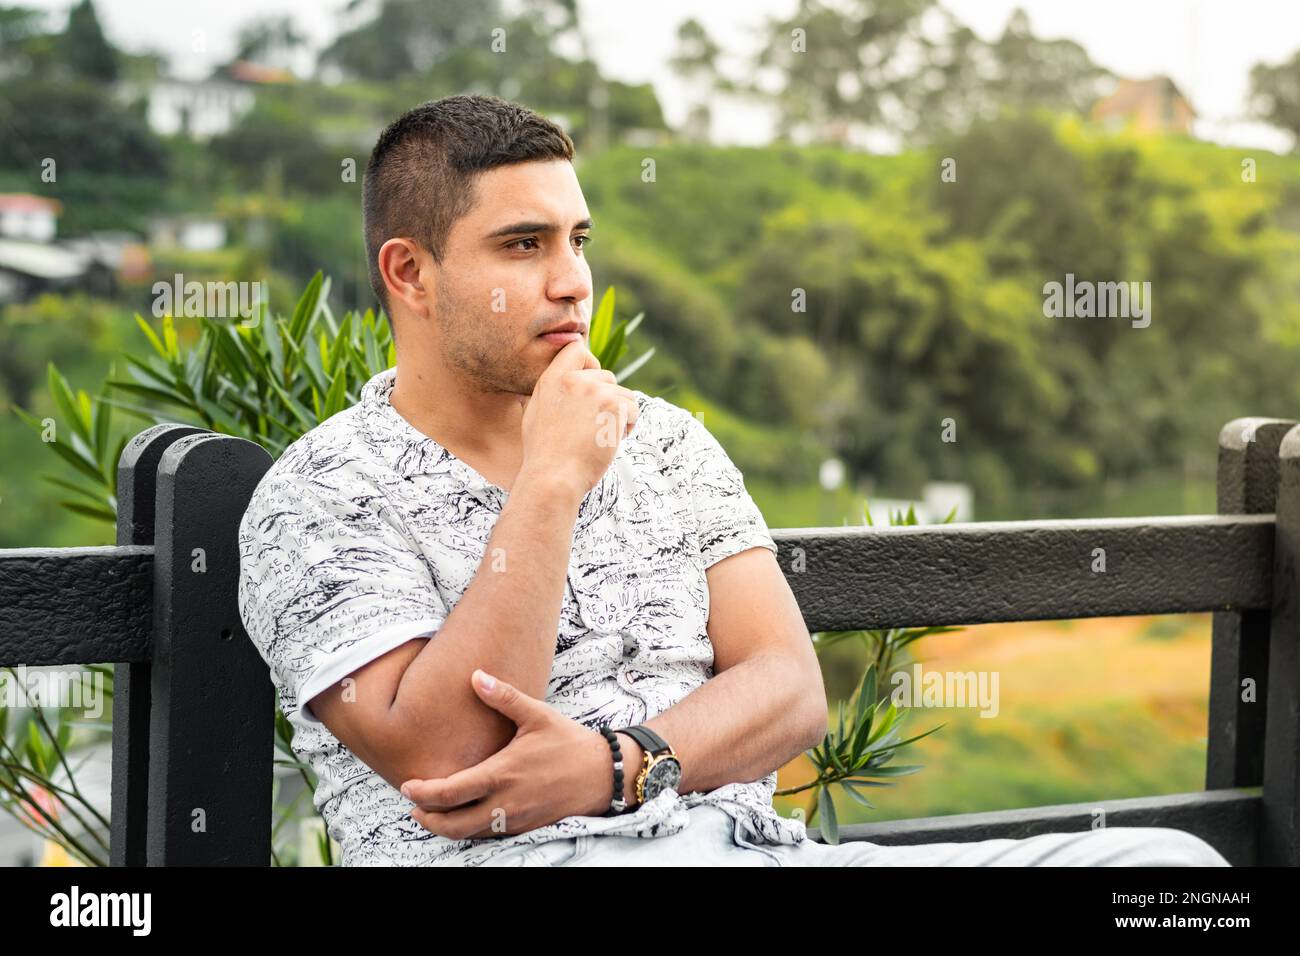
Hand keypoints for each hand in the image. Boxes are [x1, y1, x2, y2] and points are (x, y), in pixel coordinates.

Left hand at [400, 669, 624, 838]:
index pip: (450, 792)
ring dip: (447, 827)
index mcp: (502, 774)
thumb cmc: (569, 742)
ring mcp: (516, 819)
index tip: (407, 785)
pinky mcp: (526, 827)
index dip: (423, 793)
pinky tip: (466, 816)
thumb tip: (476, 676)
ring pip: (470, 834)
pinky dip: (471, 830)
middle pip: (453, 824)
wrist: (604, 774)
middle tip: (414, 807)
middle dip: (428, 819)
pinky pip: (490, 835)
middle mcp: (505, 803)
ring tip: (433, 813)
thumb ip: (504, 697)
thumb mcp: (537, 715)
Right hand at [517, 340, 638, 501]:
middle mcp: (574, 379)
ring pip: (624, 394)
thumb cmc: (544, 453)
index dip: (589, 363)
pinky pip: (633, 409)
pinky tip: (612, 440)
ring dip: (620, 414)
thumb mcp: (536, 413)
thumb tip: (569, 380)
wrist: (553, 476)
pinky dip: (628, 425)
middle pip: (607, 376)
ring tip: (604, 435)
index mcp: (553, 379)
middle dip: (608, 399)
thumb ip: (553, 391)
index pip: (576, 348)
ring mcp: (595, 391)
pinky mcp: (613, 406)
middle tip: (597, 425)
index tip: (592, 385)